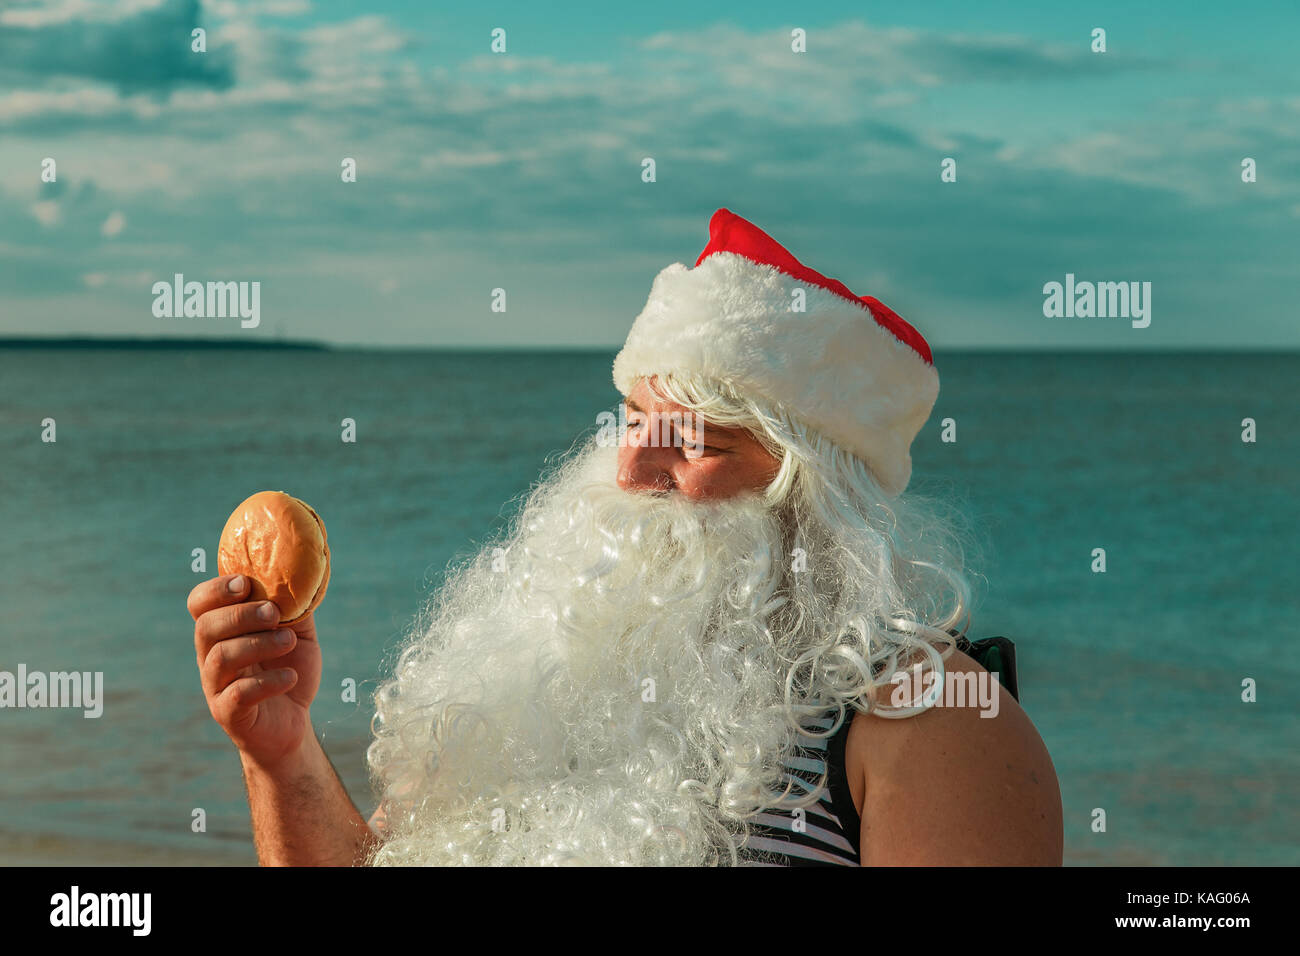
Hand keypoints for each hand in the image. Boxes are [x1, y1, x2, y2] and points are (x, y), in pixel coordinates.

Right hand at [188, 574, 323, 768]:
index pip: (199, 604)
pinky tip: (290, 676)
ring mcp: (216, 686)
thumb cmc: (290, 669)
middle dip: (240, 614)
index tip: (244, 583)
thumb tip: (302, 575)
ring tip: (288, 642)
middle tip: (273, 613)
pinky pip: (238, 694)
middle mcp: (211, 656)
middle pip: (206, 627)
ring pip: (220, 658)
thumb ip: (294, 607)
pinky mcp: (228, 713)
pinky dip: (267, 682)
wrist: (293, 722)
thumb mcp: (298, 633)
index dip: (215, 590)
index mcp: (223, 632)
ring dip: (258, 644)